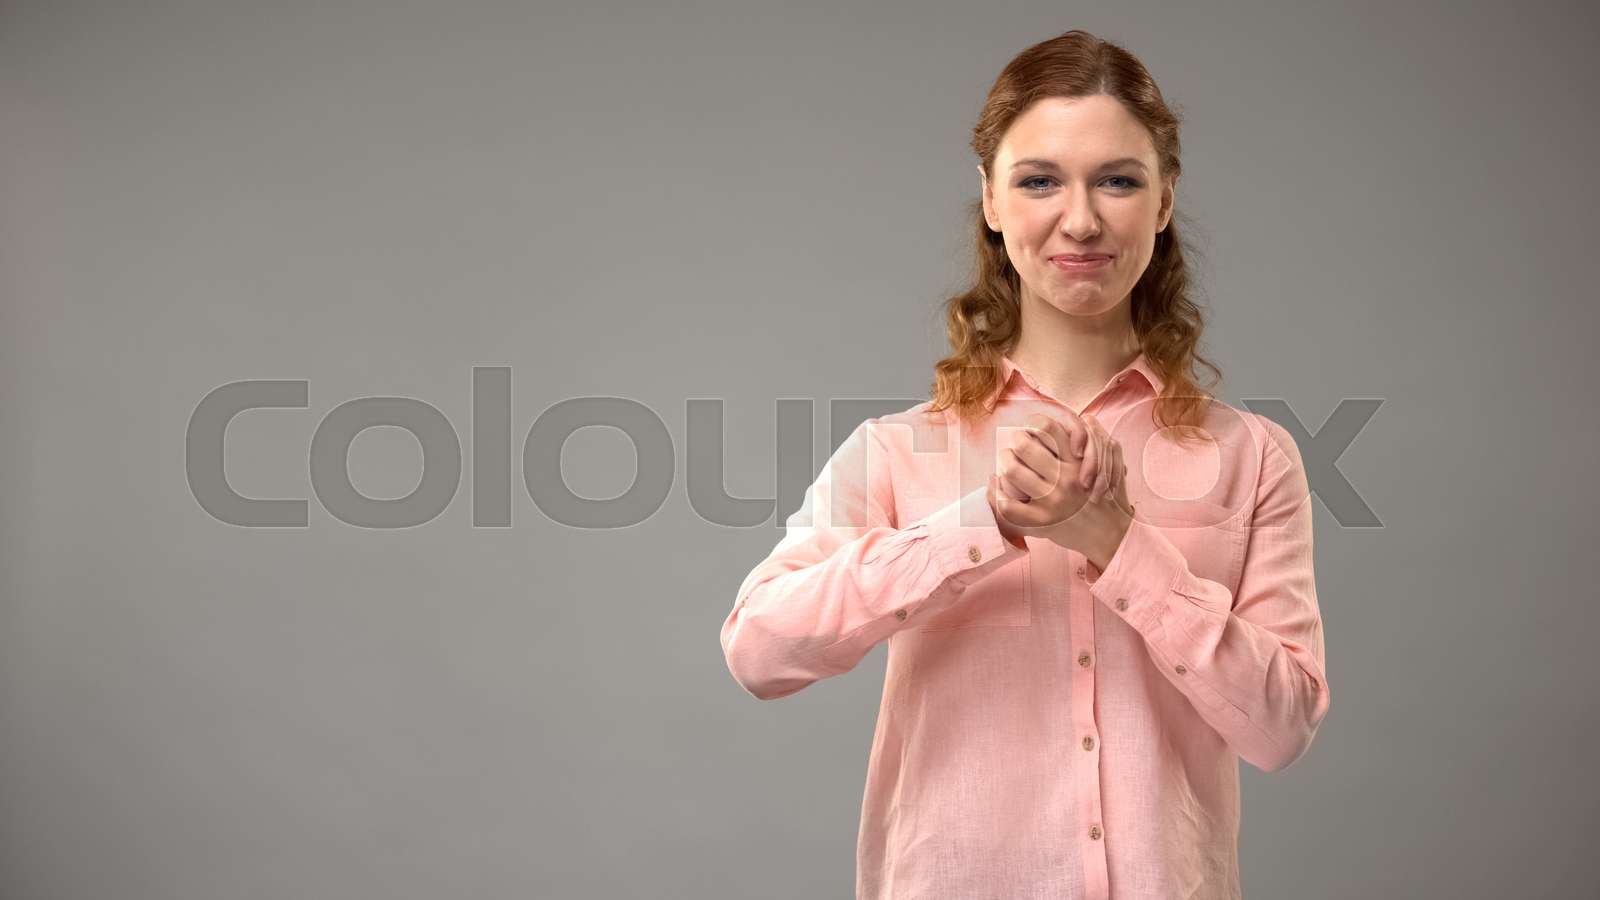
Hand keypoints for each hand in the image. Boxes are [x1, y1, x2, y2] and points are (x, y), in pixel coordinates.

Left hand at [988, 411, 1134, 564]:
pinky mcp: (1041, 523)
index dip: (1033, 423)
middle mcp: (1064, 478)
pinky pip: (1007, 505)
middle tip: (1015, 446)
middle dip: (1014, 441)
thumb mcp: (1113, 460)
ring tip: (1005, 464)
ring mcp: (1051, 501)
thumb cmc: (1108, 496)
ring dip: (1004, 464)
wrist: (1111, 535)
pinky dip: (997, 494)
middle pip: (1023, 444)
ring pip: (1012, 470)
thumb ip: (1097, 436)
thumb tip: (1085, 418)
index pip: (1047, 426)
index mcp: (1078, 461)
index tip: (1032, 430)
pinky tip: (1000, 489)